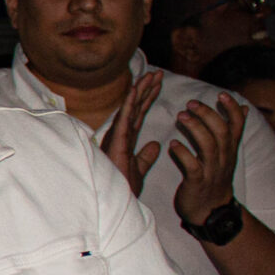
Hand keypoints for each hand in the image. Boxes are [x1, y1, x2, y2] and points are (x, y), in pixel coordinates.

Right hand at [98, 69, 163, 195]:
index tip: (158, 84)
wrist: (116, 200)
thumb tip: (156, 145)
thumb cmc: (123, 188)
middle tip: (157, 73)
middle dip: (146, 89)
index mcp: (127, 140)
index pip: (140, 114)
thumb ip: (146, 156)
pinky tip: (136, 89)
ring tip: (151, 75)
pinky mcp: (117, 140)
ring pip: (131, 108)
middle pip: (136, 107)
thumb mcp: (140, 169)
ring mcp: (118, 136)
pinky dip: (130, 102)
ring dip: (140, 90)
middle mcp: (121, 135)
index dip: (148, 98)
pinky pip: (125, 117)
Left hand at [169, 94, 246, 224]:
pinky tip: (173, 144)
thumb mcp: (227, 154)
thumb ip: (232, 131)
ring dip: (195, 129)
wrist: (211, 212)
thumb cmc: (214, 177)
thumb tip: (244, 108)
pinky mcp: (197, 184)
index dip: (232, 109)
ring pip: (209, 147)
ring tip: (181, 116)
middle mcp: (224, 159)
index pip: (237, 126)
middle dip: (208, 115)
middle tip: (191, 103)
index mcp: (230, 150)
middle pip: (222, 132)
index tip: (222, 94)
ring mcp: (211, 172)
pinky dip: (183, 154)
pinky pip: (192, 167)